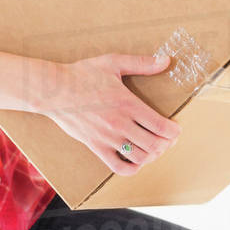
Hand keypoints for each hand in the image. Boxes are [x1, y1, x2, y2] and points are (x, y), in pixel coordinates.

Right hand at [41, 52, 180, 175]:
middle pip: (154, 145)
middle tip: (168, 139)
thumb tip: (166, 60)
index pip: (161, 126)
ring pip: (140, 158)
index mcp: (128, 104)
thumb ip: (141, 63)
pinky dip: (132, 168)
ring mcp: (108, 138)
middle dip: (167, 144)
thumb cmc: (82, 74)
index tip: (175, 129)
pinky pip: (118, 167)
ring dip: (152, 156)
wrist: (53, 90)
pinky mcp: (96, 147)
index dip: (174, 132)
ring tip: (154, 148)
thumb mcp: (113, 63)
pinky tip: (136, 161)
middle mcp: (120, 124)